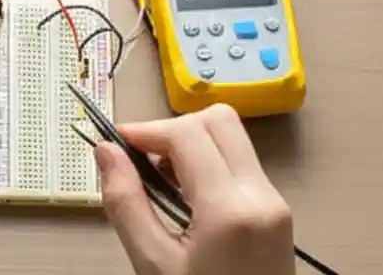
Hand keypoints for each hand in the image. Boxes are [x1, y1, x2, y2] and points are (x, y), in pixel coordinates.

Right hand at [97, 104, 293, 274]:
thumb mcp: (153, 264)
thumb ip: (126, 203)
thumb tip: (106, 152)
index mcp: (230, 210)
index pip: (187, 134)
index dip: (146, 129)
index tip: (116, 145)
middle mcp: (262, 196)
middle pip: (219, 121)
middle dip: (173, 129)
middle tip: (142, 161)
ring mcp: (275, 203)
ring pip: (231, 139)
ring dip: (190, 145)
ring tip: (160, 184)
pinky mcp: (276, 212)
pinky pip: (239, 164)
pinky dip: (207, 164)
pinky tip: (184, 198)